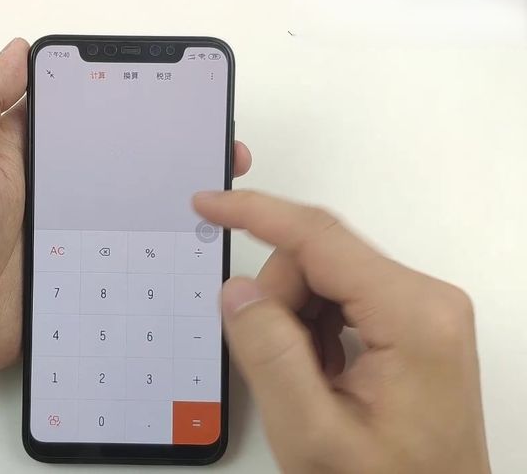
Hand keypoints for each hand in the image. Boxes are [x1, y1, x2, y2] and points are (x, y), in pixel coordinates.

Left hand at [0, 38, 253, 397]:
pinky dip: (143, 240)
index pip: (66, 107)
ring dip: (152, 192)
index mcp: (10, 148)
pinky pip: (116, 246)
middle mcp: (39, 183)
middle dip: (143, 143)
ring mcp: (60, 227)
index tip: (153, 86)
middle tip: (197, 137)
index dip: (104, 92)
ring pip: (117, 199)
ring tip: (204, 180)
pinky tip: (180, 233)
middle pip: (102, 153)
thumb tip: (19, 51)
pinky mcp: (74, 266)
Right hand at [193, 191, 489, 472]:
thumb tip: (238, 289)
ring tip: (304, 378)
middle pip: (319, 259)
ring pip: (325, 278)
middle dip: (279, 300)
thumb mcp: (311, 433)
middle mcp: (427, 300)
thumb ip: (269, 355)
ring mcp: (423, 311)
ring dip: (295, 320)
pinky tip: (319, 373)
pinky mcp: (412, 324)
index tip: (211, 203)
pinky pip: (340, 299)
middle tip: (273, 361)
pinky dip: (313, 329)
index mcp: (412, 316)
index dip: (256, 214)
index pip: (319, 238)